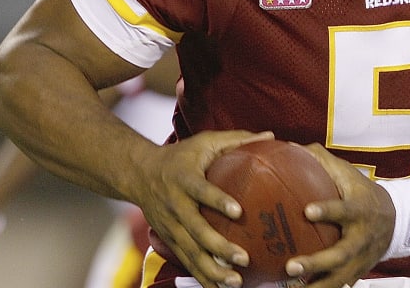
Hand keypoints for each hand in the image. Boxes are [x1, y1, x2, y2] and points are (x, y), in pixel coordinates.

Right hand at [129, 130, 273, 287]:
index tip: (238, 211)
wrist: (138, 173)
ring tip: (235, 281)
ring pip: (190, 252)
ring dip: (211, 270)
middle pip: (196, 230)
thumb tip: (272, 135)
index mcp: (184, 180)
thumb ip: (237, 140)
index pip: (202, 191)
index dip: (218, 201)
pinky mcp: (169, 239)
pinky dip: (202, 277)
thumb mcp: (205, 142)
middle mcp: (175, 206)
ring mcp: (170, 226)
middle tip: (243, 258)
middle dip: (218, 247)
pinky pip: (186, 261)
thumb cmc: (181, 156)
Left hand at [285, 143, 395, 287]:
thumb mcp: (350, 175)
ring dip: (317, 287)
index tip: (308, 210)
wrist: (398, 220)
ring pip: (339, 278)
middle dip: (317, 263)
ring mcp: (361, 259)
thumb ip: (322, 162)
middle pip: (341, 254)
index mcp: (359, 210)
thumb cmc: (364, 194)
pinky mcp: (357, 274)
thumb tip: (290, 147)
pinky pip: (339, 287)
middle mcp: (361, 238)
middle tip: (291, 266)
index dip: (328, 211)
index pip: (344, 210)